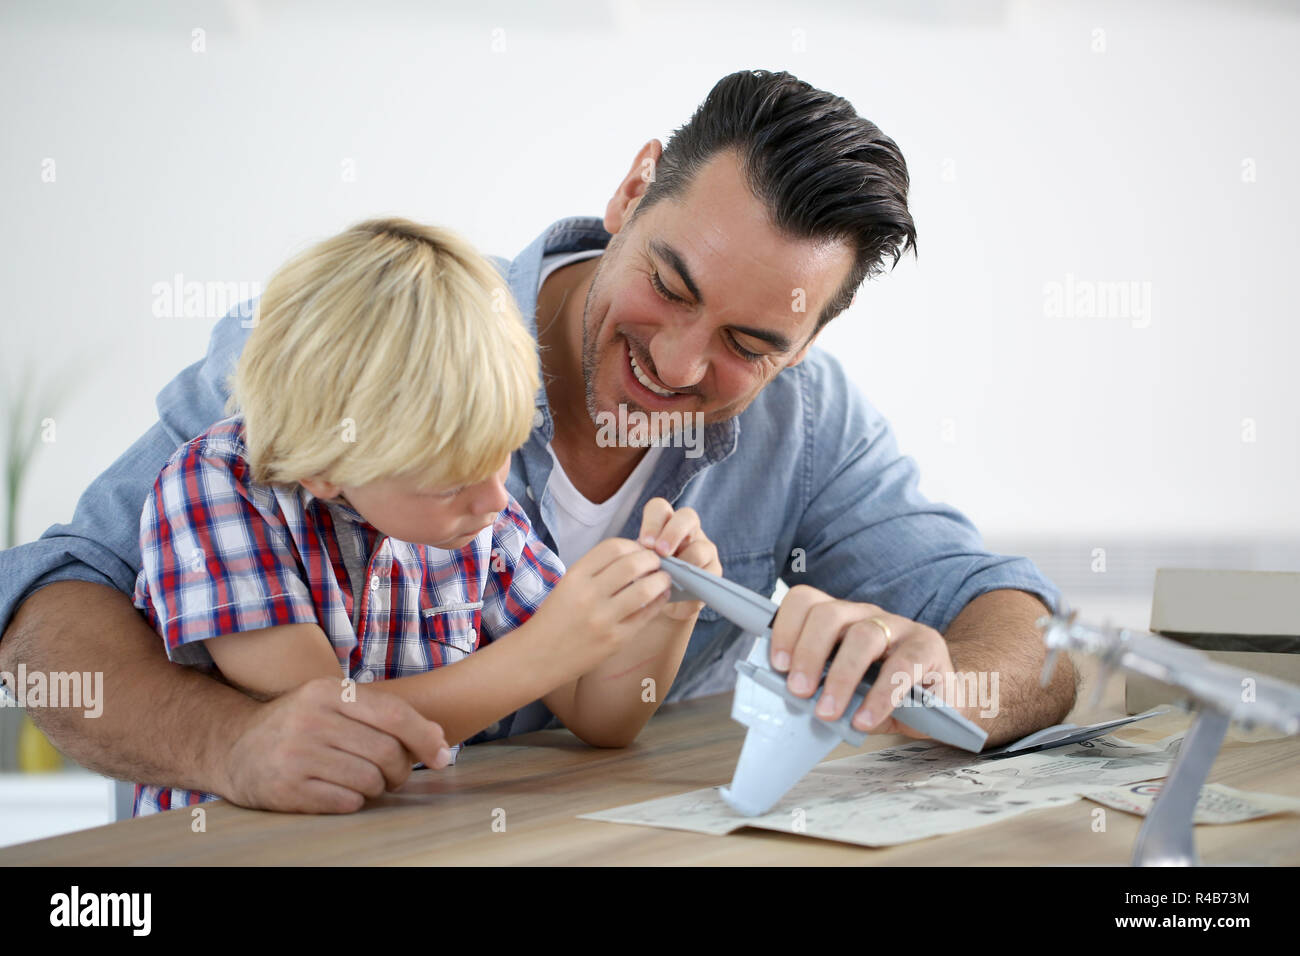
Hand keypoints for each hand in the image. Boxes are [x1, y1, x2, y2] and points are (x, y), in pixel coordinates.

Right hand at [223, 676, 452, 812]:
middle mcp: (311, 719)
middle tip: (396, 774)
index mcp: (328, 691)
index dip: (425, 737)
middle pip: (386, 752)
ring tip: (369, 781)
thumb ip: (382, 713)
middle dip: (402, 769)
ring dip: (379, 787)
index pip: (393, 714)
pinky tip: (344, 790)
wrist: (233, 747)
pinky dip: (356, 800)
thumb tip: (437, 738)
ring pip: (370, 780)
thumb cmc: (298, 724)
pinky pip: (347, 802)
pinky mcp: (286, 790)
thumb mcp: (333, 702)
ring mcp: (296, 756)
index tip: (443, 756)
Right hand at [531, 537, 671, 672]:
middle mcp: (588, 595)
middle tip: (657, 562)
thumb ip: (596, 570)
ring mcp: (603, 619)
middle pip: (633, 564)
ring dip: (661, 580)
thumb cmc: (554, 618)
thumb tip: (634, 556)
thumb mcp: (567, 585)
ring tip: (664, 578)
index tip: (640, 549)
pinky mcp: (615, 640)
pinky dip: (659, 602)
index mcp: (575, 577)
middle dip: (652, 559)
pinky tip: (661, 597)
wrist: (538, 657)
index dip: (633, 545)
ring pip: (645, 590)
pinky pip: (646, 615)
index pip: (613, 547)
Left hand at [636, 497, 721, 620]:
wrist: (659, 604)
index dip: (653, 522)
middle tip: (661, 553)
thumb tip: (644, 558)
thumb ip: (640, 558)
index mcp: (665, 524)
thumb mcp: (638, 566)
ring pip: (700, 549)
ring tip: (670, 579)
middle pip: (687, 516)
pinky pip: (708, 574)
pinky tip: (681, 596)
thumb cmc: (646, 579)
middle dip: (674, 533)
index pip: (660, 509)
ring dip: (684, 564)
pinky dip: (694, 585)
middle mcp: (688, 531)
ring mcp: (704, 549)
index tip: (645, 544)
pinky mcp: (714, 570)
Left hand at [769, 585, 958, 738]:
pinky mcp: (928, 648)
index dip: (786, 628)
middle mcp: (867, 615)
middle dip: (808, 652)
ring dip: (840, 677)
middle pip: (830, 614)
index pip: (806, 601)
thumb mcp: (846, 693)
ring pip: (864, 637)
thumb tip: (791, 703)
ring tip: (827, 711)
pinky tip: (865, 719)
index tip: (777, 664)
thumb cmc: (884, 696)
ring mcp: (900, 627)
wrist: (942, 704)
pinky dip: (879, 697)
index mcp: (840, 618)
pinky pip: (902, 667)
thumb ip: (821, 691)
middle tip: (797, 691)